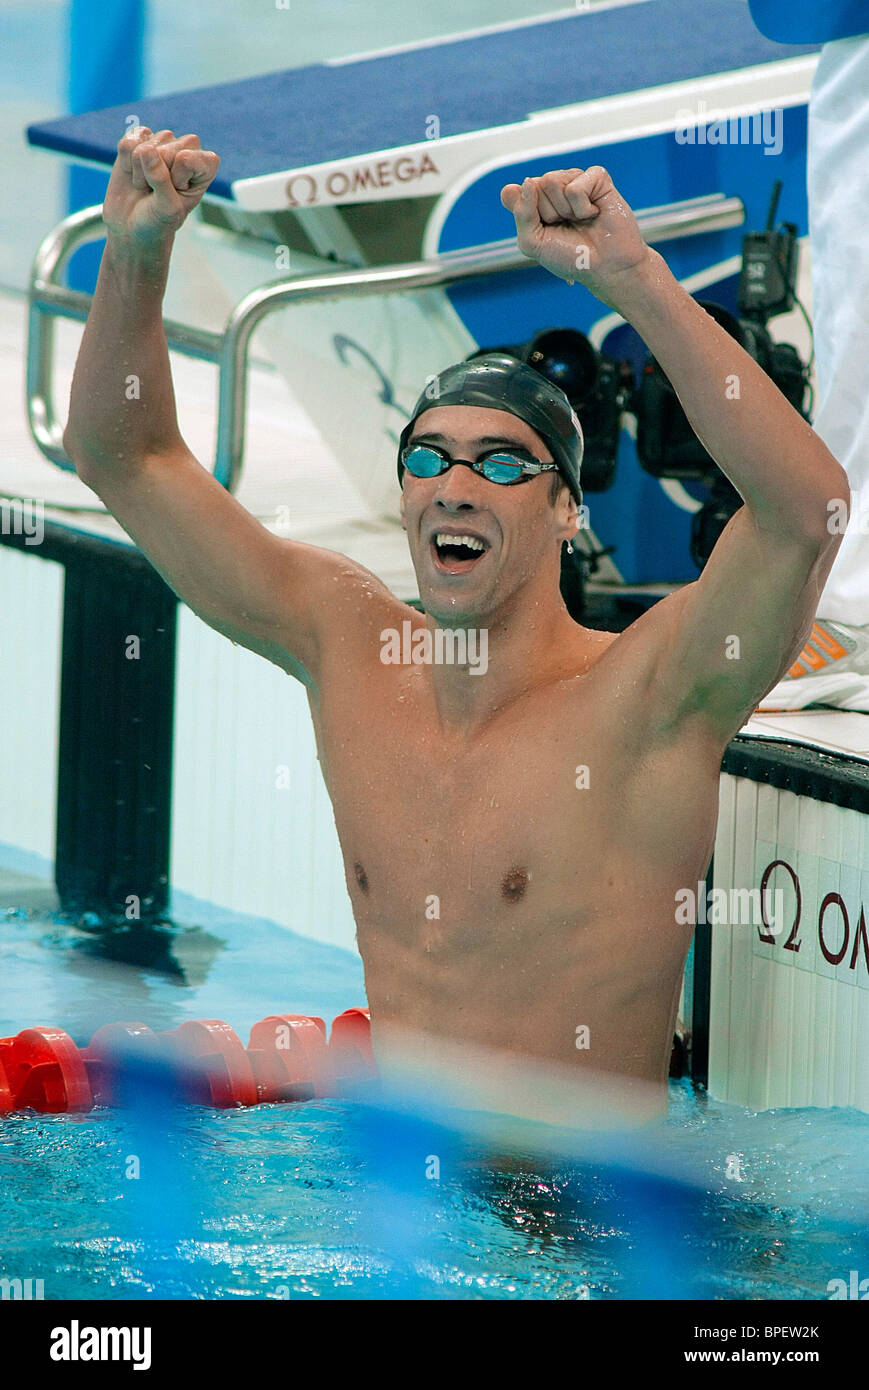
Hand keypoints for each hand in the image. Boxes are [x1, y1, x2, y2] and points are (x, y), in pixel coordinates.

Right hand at [103, 127, 219, 250]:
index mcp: (205, 165)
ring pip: (145, 146)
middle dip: (155, 176)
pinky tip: (134, 173)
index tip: (176, 194)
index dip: (176, 179)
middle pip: (165, 150)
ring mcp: (163, 141)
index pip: (187, 159)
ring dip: (140, 172)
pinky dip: (125, 162)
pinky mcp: (140, 139)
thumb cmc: (158, 220)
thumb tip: (147, 150)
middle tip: (157, 192)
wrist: (133, 225)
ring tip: (147, 186)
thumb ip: (162, 180)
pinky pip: (128, 142)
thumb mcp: (167, 208)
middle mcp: (187, 148)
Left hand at [500, 166, 652, 309]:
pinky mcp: (597, 178)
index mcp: (535, 200)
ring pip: (552, 180)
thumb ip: (521, 214)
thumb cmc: (570, 258)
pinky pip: (575, 185)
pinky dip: (583, 207)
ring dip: (566, 210)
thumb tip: (527, 181)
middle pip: (535, 185)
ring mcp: (575, 179)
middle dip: (548, 213)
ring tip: (581, 220)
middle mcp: (553, 187)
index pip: (515, 193)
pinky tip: (594, 213)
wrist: (606, 268)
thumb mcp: (533, 243)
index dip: (529, 218)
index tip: (545, 232)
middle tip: (567, 227)